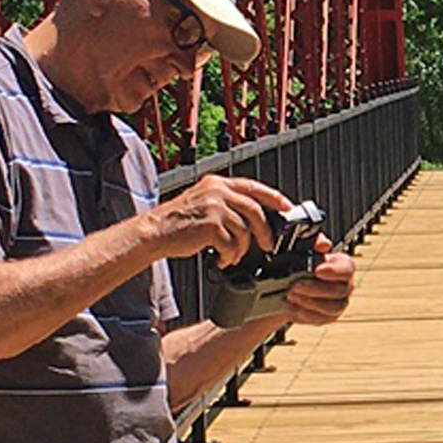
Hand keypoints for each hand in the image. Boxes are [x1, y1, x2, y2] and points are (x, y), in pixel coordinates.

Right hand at [144, 174, 290, 266]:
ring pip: (244, 230)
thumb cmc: (177, 221)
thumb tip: (255, 218)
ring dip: (242, 249)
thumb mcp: (203, 201)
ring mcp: (214, 207)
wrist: (154, 232)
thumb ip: (226, 202)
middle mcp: (217, 191)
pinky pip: (232, 244)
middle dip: (265, 231)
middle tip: (268, 245)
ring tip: (233, 256)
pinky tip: (222, 259)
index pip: (253, 187)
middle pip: (255, 210)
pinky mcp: (210, 225)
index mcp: (217, 183)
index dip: (274, 197)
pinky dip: (230, 256)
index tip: (287, 207)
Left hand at [286, 235, 354, 325]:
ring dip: (308, 302)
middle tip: (294, 286)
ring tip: (290, 296)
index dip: (334, 271)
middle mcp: (345, 286)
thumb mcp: (305, 247)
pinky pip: (319, 319)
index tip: (316, 271)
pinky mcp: (327, 317)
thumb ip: (315, 242)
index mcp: (343, 266)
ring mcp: (338, 304)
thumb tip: (323, 244)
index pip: (347, 268)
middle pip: (339, 291)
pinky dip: (303, 314)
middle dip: (315, 289)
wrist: (290, 283)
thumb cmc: (301, 263)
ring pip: (330, 308)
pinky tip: (290, 307)